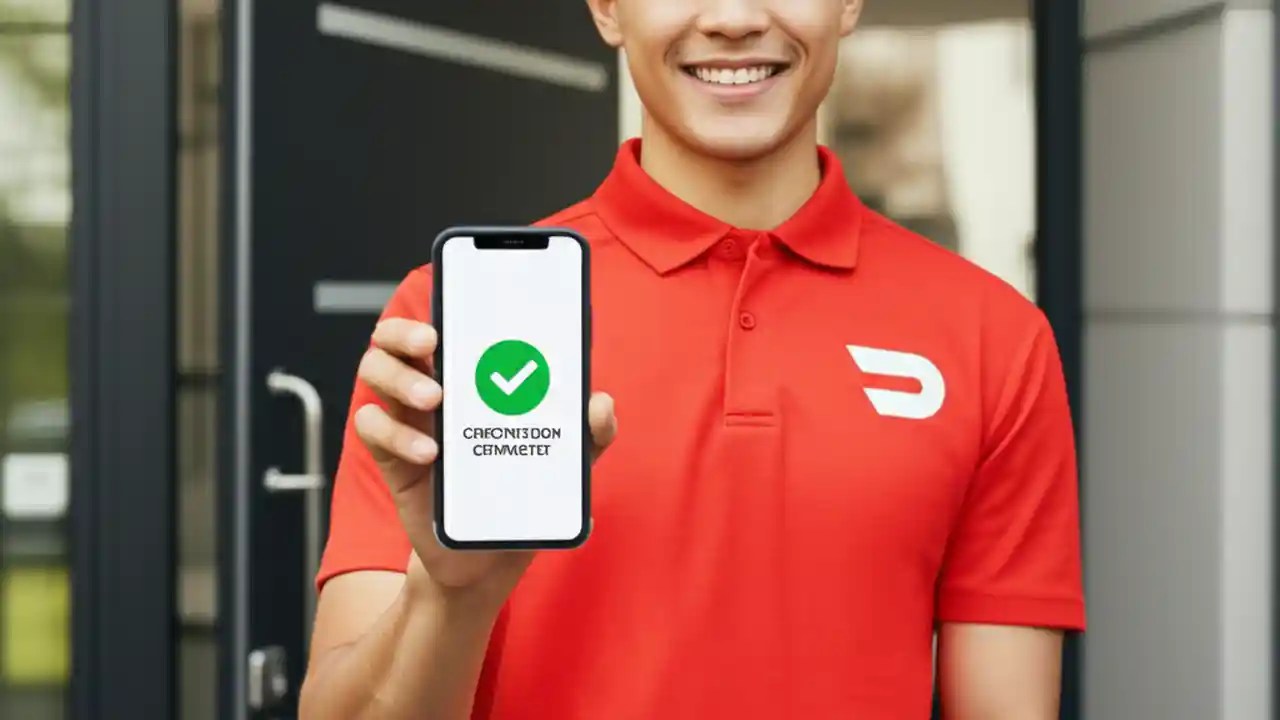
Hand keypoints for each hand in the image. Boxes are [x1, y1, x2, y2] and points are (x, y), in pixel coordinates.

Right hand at [353, 318, 617, 610]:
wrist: (491, 560)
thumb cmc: (522, 495)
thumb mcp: (564, 463)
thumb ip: (589, 434)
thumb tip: (600, 403)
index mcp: (469, 379)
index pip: (442, 327)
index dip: (438, 308)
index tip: (455, 311)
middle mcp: (432, 391)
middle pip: (392, 340)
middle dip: (403, 332)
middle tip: (432, 345)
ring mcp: (408, 422)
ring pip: (375, 373)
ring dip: (399, 379)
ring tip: (436, 399)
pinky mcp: (393, 460)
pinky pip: (371, 429)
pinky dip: (394, 433)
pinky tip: (428, 453)